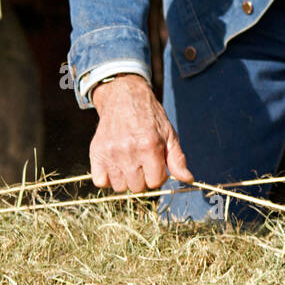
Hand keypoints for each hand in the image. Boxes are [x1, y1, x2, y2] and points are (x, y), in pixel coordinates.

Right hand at [89, 74, 193, 192]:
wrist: (124, 97)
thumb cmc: (150, 117)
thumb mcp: (169, 135)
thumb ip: (177, 159)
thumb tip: (188, 179)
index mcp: (150, 147)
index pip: (155, 182)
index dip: (158, 176)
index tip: (155, 165)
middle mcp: (129, 151)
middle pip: (137, 187)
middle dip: (143, 178)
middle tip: (142, 163)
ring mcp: (111, 153)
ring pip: (120, 187)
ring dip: (125, 179)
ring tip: (128, 163)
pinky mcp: (96, 152)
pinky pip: (100, 181)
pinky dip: (107, 178)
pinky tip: (115, 166)